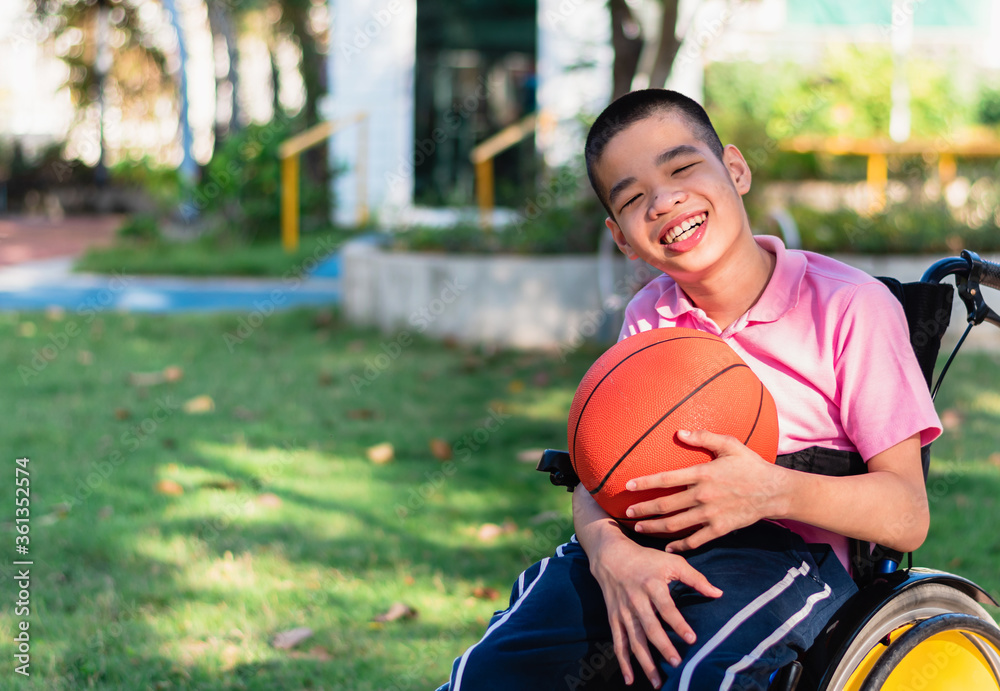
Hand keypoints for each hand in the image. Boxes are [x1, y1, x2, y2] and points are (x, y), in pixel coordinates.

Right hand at [589, 534, 722, 687]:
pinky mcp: (614, 619)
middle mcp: (636, 600)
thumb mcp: (672, 562)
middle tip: (677, 663)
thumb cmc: (647, 560)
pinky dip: (623, 662)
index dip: (679, 624)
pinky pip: (618, 643)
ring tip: (658, 682)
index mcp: (652, 586)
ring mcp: (624, 612)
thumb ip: (695, 578)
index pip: (667, 608)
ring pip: (634, 640)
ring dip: (645, 662)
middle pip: (650, 627)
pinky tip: (630, 679)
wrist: (611, 556)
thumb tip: (718, 593)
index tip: (692, 639)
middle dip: (663, 647)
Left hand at [625, 429, 789, 551]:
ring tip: (639, 527)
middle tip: (626, 512)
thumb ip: (704, 437)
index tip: (628, 486)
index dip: (645, 483)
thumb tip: (679, 432)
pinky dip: (680, 545)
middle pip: (665, 505)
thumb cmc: (751, 465)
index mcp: (702, 473)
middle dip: (643, 510)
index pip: (666, 479)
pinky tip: (668, 547)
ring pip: (675, 524)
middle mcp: (702, 496)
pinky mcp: (719, 529)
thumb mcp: (730, 444)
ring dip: (655, 527)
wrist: (775, 492)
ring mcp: (710, 515)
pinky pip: (695, 540)